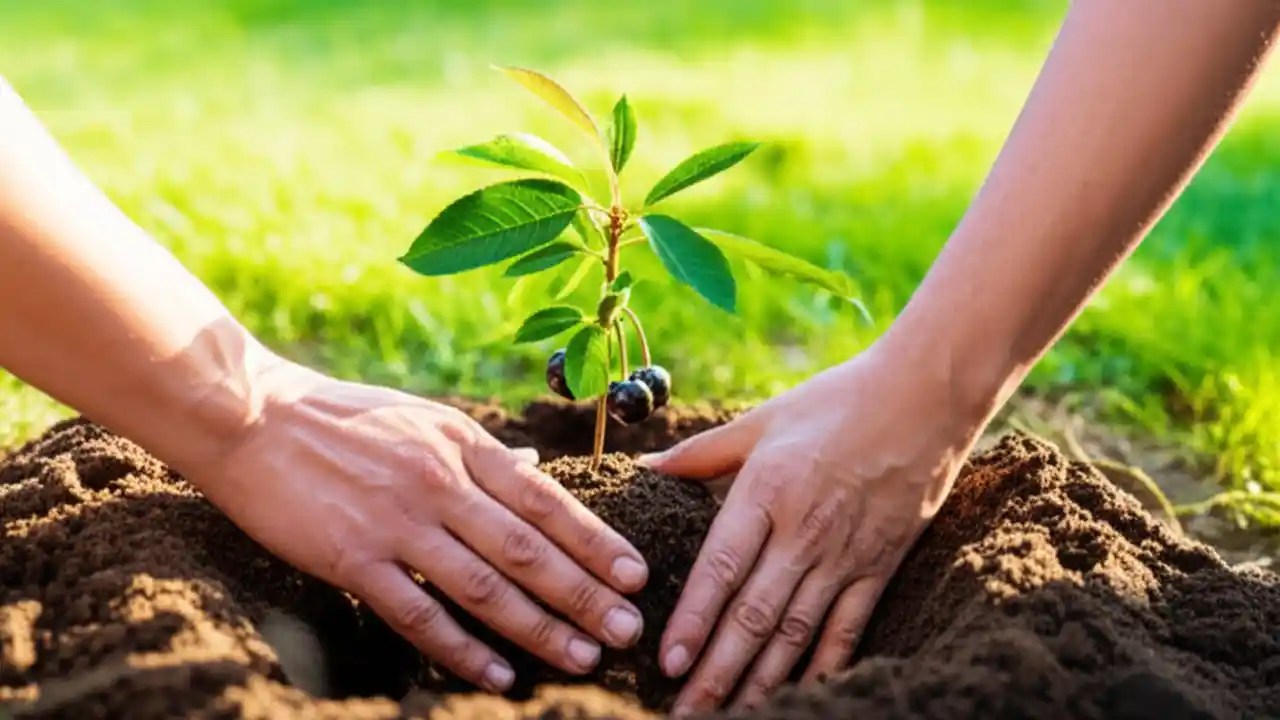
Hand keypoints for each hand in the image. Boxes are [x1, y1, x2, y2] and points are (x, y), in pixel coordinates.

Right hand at [192, 362, 649, 691]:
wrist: (252, 417)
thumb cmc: (342, 417)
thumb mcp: (424, 416)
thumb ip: (481, 451)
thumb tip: (535, 468)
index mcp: (462, 442)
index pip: (545, 500)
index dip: (595, 542)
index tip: (635, 575)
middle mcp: (439, 481)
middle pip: (528, 550)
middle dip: (585, 594)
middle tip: (628, 631)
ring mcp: (397, 523)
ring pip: (486, 587)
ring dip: (540, 627)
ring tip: (583, 657)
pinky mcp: (353, 559)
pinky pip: (420, 615)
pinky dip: (465, 650)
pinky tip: (500, 676)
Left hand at [642, 343, 985, 712]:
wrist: (926, 396)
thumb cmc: (835, 403)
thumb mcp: (762, 420)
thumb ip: (701, 453)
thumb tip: (644, 466)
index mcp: (767, 490)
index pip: (721, 569)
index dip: (693, 621)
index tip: (666, 662)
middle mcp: (804, 531)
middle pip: (753, 615)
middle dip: (716, 671)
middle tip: (685, 712)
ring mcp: (846, 555)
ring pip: (797, 634)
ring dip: (762, 681)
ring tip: (731, 714)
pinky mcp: (880, 567)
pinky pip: (848, 629)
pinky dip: (823, 668)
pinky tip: (800, 695)